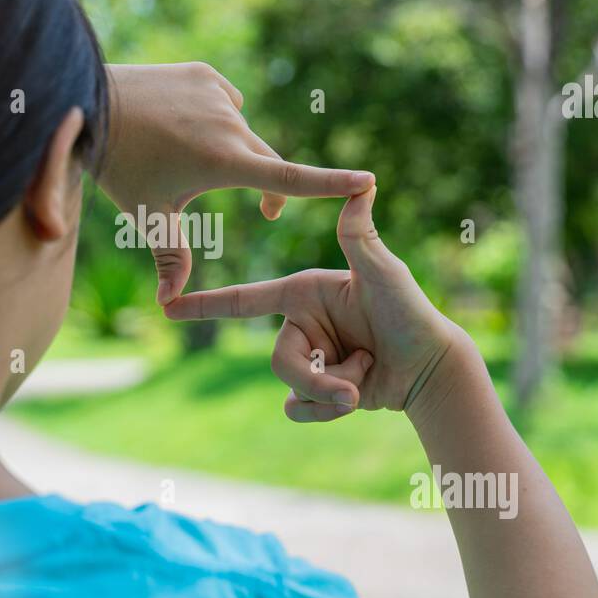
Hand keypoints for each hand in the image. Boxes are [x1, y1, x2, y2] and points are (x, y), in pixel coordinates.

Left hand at [99, 62, 374, 303]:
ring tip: (186, 153)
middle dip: (267, 186)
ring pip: (240, 131)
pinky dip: (214, 116)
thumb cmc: (119, 166)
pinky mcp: (205, 74)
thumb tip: (171, 304)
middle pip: (265, 162)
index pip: (288, 179)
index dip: (330, 184)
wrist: (85, 100)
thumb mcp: (147, 215)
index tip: (367, 182)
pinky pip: (223, 101)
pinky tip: (184, 120)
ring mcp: (218, 94)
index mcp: (223, 162)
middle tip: (266, 213)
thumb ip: (170, 257)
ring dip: (229, 148)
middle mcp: (229, 124)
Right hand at [163, 187, 464, 421]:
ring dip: (330, 393)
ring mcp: (308, 359)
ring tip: (364, 379)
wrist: (430, 368)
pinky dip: (323, 413)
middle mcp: (300, 324)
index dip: (206, 304)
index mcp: (303, 293)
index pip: (245, 299)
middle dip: (315, 380)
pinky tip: (352, 401)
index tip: (168, 305)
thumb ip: (361, 236)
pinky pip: (296, 409)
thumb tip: (363, 184)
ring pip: (290, 388)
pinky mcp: (316, 391)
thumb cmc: (411, 312)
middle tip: (352, 387)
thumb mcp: (384, 274)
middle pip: (277, 361)